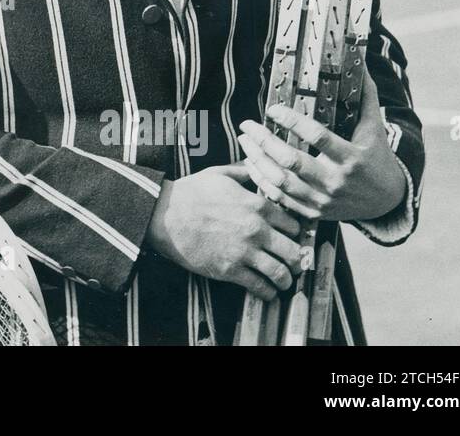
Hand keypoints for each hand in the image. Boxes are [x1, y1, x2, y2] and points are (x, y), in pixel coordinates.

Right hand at [146, 164, 303, 301]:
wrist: (164, 215)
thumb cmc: (190, 192)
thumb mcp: (219, 174)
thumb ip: (244, 172)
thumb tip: (257, 165)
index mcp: (257, 205)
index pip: (294, 226)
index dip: (295, 234)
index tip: (292, 239)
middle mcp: (256, 229)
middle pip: (293, 252)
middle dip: (296, 259)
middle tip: (293, 263)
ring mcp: (244, 252)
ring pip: (281, 273)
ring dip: (286, 280)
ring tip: (284, 282)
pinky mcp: (229, 270)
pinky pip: (259, 287)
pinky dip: (267, 293)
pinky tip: (267, 291)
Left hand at [238, 71, 406, 222]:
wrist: (386, 202)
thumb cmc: (376, 157)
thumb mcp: (374, 128)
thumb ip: (366, 97)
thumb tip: (360, 66)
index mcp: (351, 158)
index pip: (317, 137)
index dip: (292, 121)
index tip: (273, 109)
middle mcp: (336, 181)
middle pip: (291, 161)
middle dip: (264, 140)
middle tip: (246, 124)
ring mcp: (324, 200)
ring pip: (281, 181)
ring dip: (257, 159)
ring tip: (244, 140)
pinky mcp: (314, 213)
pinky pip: (280, 198)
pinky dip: (261, 180)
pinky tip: (250, 163)